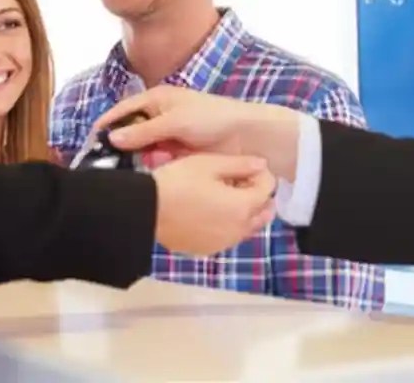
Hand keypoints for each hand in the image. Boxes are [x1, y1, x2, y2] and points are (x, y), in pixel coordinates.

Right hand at [93, 86, 302, 178]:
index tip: (92, 140)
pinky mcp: (178, 153)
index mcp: (157, 99)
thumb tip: (112, 138)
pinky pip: (158, 160)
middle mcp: (160, 116)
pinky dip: (152, 167)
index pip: (124, 109)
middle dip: (120, 146)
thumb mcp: (175, 122)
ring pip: (143, 148)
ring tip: (125, 172)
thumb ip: (143, 131)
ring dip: (137, 159)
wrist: (248, 136)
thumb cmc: (213, 118)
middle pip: (131, 131)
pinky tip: (147, 176)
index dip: (107, 123)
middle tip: (105, 163)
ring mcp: (169, 135)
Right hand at [150, 153, 276, 255]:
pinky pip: (228, 237)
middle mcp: (239, 229)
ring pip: (247, 227)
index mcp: (243, 206)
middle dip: (257, 196)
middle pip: (263, 212)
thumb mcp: (208, 164)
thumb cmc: (177, 181)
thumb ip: (240, 164)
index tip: (245, 166)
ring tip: (222, 196)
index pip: (268, 188)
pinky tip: (209, 213)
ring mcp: (223, 243)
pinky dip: (228, 226)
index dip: (260, 174)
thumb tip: (261, 165)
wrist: (145, 210)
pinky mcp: (207, 250)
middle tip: (236, 181)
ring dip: (244, 212)